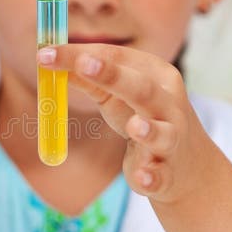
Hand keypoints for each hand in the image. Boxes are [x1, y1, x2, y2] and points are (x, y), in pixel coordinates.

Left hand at [37, 44, 214, 203]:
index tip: (44, 54)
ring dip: (148, 130)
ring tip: (135, 127)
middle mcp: (168, 104)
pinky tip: (142, 177)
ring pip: (162, 133)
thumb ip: (87, 79)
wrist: (187, 167)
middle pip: (141, 88)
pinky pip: (159, 176)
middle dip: (114, 76)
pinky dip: (151, 176)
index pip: (117, 58)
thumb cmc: (145, 118)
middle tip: (85, 64)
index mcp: (156, 76)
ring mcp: (172, 140)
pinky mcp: (167, 173)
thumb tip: (48, 59)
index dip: (80, 55)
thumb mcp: (117, 96)